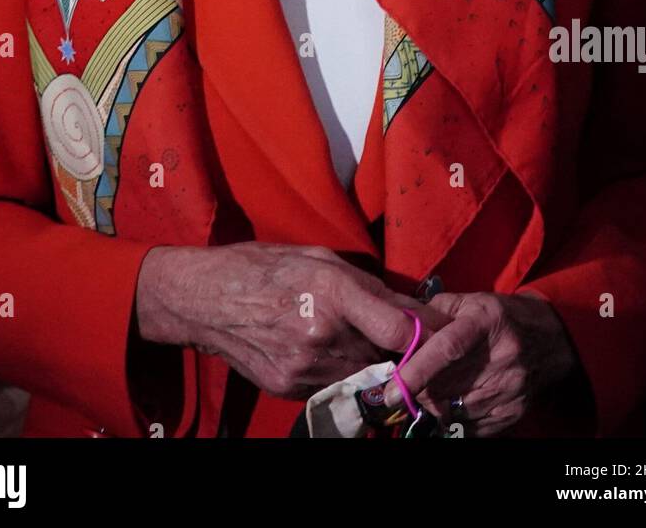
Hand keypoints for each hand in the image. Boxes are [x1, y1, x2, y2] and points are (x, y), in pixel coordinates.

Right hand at [136, 242, 446, 400]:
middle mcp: (321, 336)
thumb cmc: (263, 266)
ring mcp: (304, 368)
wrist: (205, 299)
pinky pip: (332, 384)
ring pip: (361, 374)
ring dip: (370, 361)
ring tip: (359, 338)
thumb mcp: (320, 257)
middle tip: (407, 337)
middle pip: (384, 356)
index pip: (398, 329)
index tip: (440, 331)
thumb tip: (410, 305)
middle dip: (399, 349)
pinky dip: (340, 370)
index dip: (425, 333)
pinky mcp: (290, 388)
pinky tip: (326, 348)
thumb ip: (368, 285)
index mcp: (331, 293)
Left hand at [384, 291, 579, 435]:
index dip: (416, 371)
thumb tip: (403, 329)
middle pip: (448, 386)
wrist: (551, 339)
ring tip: (428, 396)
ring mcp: (510, 389)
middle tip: (404, 391)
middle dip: (419, 392)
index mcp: (486, 322)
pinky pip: (473, 427)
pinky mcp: (514, 412)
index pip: (447, 349)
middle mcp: (501, 357)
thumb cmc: (501, 316)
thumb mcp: (470, 301)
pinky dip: (456, 420)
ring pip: (458, 411)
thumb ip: (434, 312)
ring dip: (435, 407)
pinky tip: (451, 406)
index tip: (393, 390)